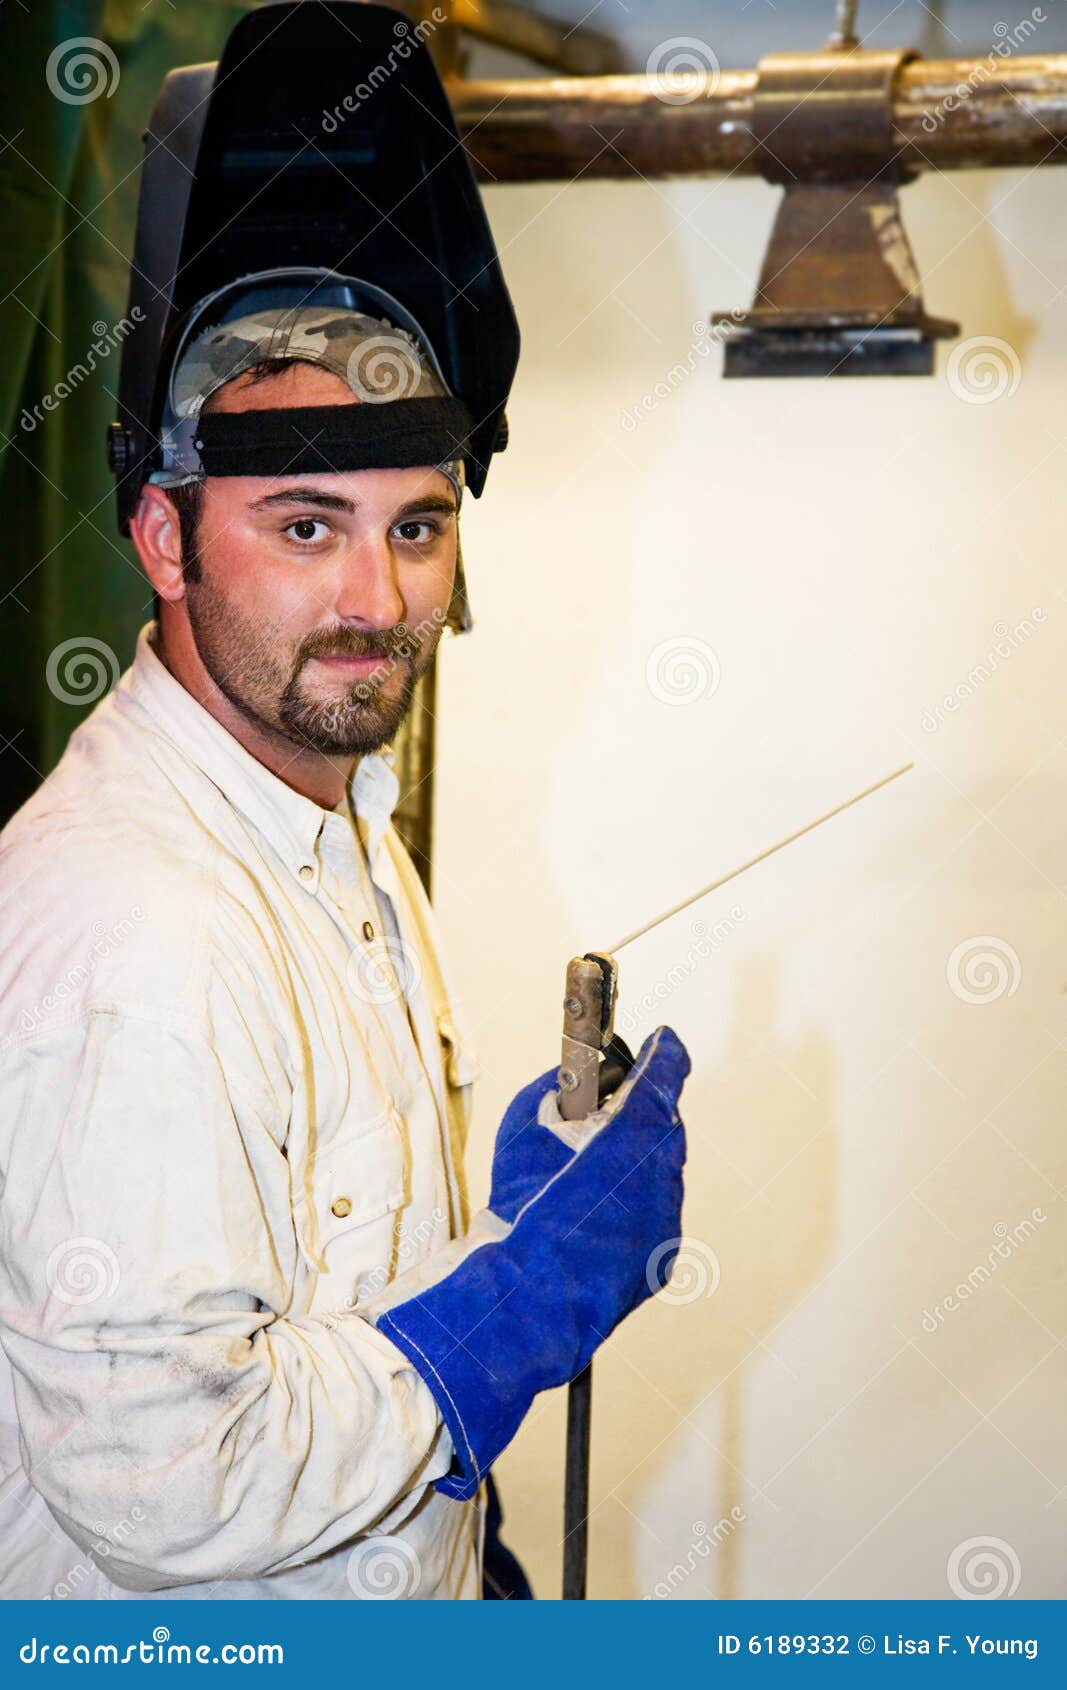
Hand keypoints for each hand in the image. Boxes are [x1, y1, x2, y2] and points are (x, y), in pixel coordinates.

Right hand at [365, 1025, 690, 1498]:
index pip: (666, 1070)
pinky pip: (653, 1218)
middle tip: (602, 1118)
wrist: (525, 1299)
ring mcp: (667, 1217)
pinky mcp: (662, 1256)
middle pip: (663, 1125)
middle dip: (639, 1116)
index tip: (662, 1041)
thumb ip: (554, 1093)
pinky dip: (630, 1210)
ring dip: (632, 1167)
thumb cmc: (518, 1210)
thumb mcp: (522, 1126)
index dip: (664, 1052)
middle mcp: (664, 1170)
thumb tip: (570, 1085)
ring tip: (584, 1179)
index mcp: (636, 1129)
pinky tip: (591, 1219)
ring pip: (659, 1175)